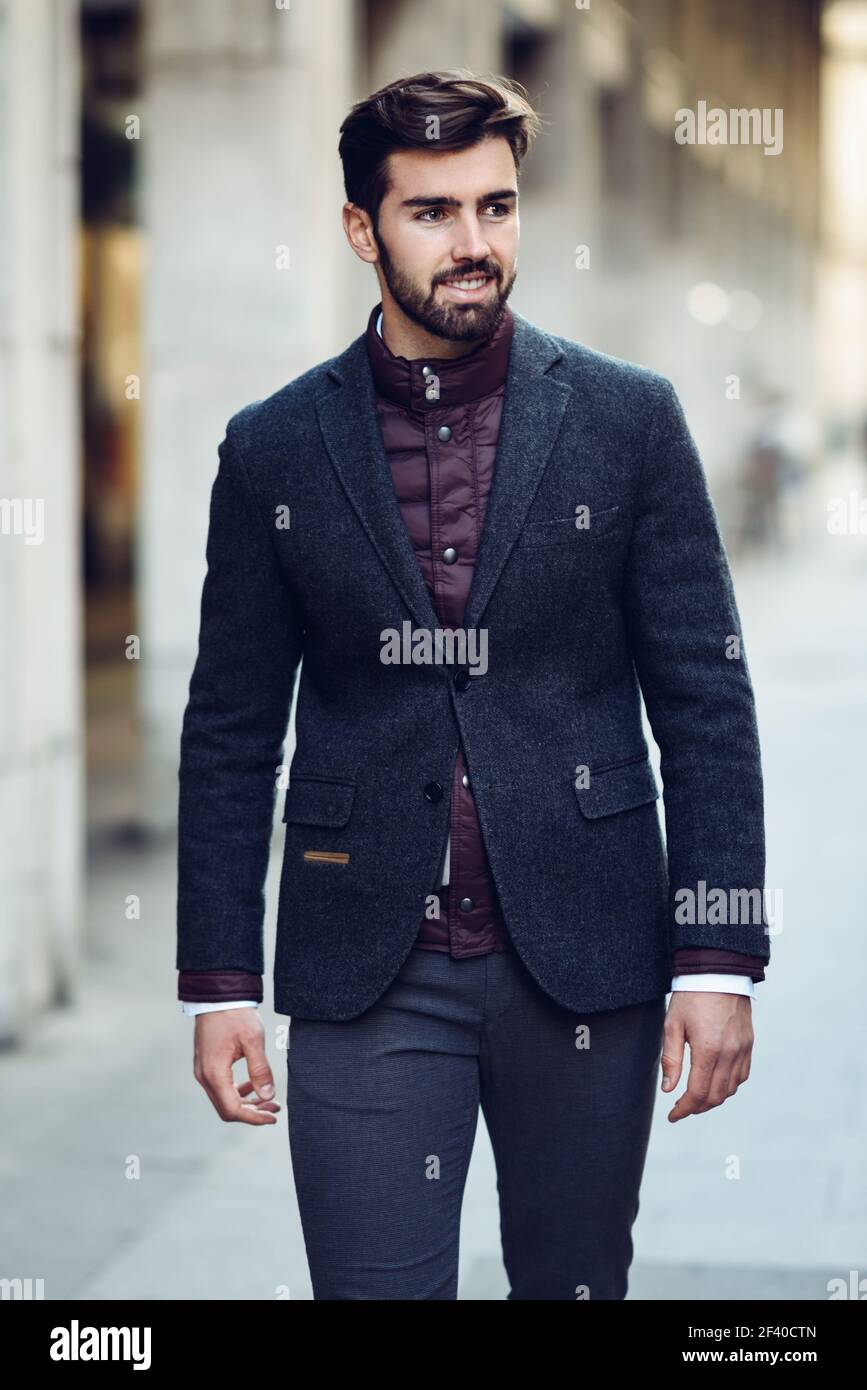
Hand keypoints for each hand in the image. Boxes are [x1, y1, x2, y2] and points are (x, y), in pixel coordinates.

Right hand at [193, 1008, 280, 1124]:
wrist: (218, 995)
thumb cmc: (235, 1014)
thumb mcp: (253, 1040)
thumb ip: (260, 1070)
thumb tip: (268, 1096)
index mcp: (214, 1073)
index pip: (233, 1109)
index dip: (254, 1118)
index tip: (273, 1117)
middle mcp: (205, 1076)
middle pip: (227, 1109)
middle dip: (252, 1112)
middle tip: (275, 1109)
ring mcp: (203, 1070)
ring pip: (224, 1099)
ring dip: (246, 1103)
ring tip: (268, 1100)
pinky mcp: (207, 1064)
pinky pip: (221, 1087)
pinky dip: (238, 1091)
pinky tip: (253, 1086)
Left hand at [661, 991, 753, 1120]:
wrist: (718, 973)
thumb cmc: (691, 996)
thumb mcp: (673, 1025)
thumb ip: (671, 1059)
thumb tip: (669, 1089)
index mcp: (708, 1050)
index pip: (698, 1093)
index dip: (684, 1109)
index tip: (673, 1116)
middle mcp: (729, 1053)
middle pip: (716, 1096)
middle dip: (697, 1108)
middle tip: (682, 1108)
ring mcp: (742, 1049)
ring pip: (731, 1089)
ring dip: (713, 1099)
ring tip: (696, 1097)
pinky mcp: (748, 1044)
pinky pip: (742, 1075)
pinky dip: (729, 1085)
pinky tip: (716, 1082)